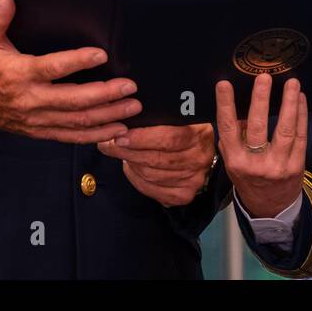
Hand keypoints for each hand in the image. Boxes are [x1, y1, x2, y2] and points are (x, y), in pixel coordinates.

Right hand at [0, 0, 140, 143]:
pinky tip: (115, 130)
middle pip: (73, 101)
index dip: (78, 62)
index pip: (53, 68)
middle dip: (105, 94)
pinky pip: (70, 136)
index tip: (101, 55)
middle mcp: (30, 100)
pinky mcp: (38, 131)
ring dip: (107, 116)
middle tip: (130, 87)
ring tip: (131, 107)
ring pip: (76, 122)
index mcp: (18, 74)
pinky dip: (94, 135)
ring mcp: (35, 119)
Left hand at [97, 124, 215, 206]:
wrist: (198, 149)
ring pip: (151, 175)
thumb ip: (154, 115)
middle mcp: (200, 158)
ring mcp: (194, 179)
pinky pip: (152, 190)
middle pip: (156, 159)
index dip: (141, 138)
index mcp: (200, 134)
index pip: (168, 138)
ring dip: (131, 164)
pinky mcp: (185, 195)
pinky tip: (131, 168)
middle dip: (129, 152)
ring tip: (122, 153)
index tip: (120, 136)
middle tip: (111, 144)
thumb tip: (121, 120)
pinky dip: (136, 179)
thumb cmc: (182, 128)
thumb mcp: (176, 115)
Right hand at [214, 74, 306, 219]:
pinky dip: (301, 115)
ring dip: (289, 103)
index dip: (225, 105)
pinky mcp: (297, 166)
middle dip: (261, 100)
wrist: (270, 208)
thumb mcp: (233, 161)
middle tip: (263, 77)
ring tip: (291, 83)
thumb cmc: (248, 178)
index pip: (228, 128)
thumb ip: (233, 138)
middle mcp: (255, 164)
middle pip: (258, 127)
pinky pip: (300, 136)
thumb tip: (239, 105)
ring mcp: (278, 165)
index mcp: (235, 161)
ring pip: (285, 130)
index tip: (224, 84)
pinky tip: (300, 99)